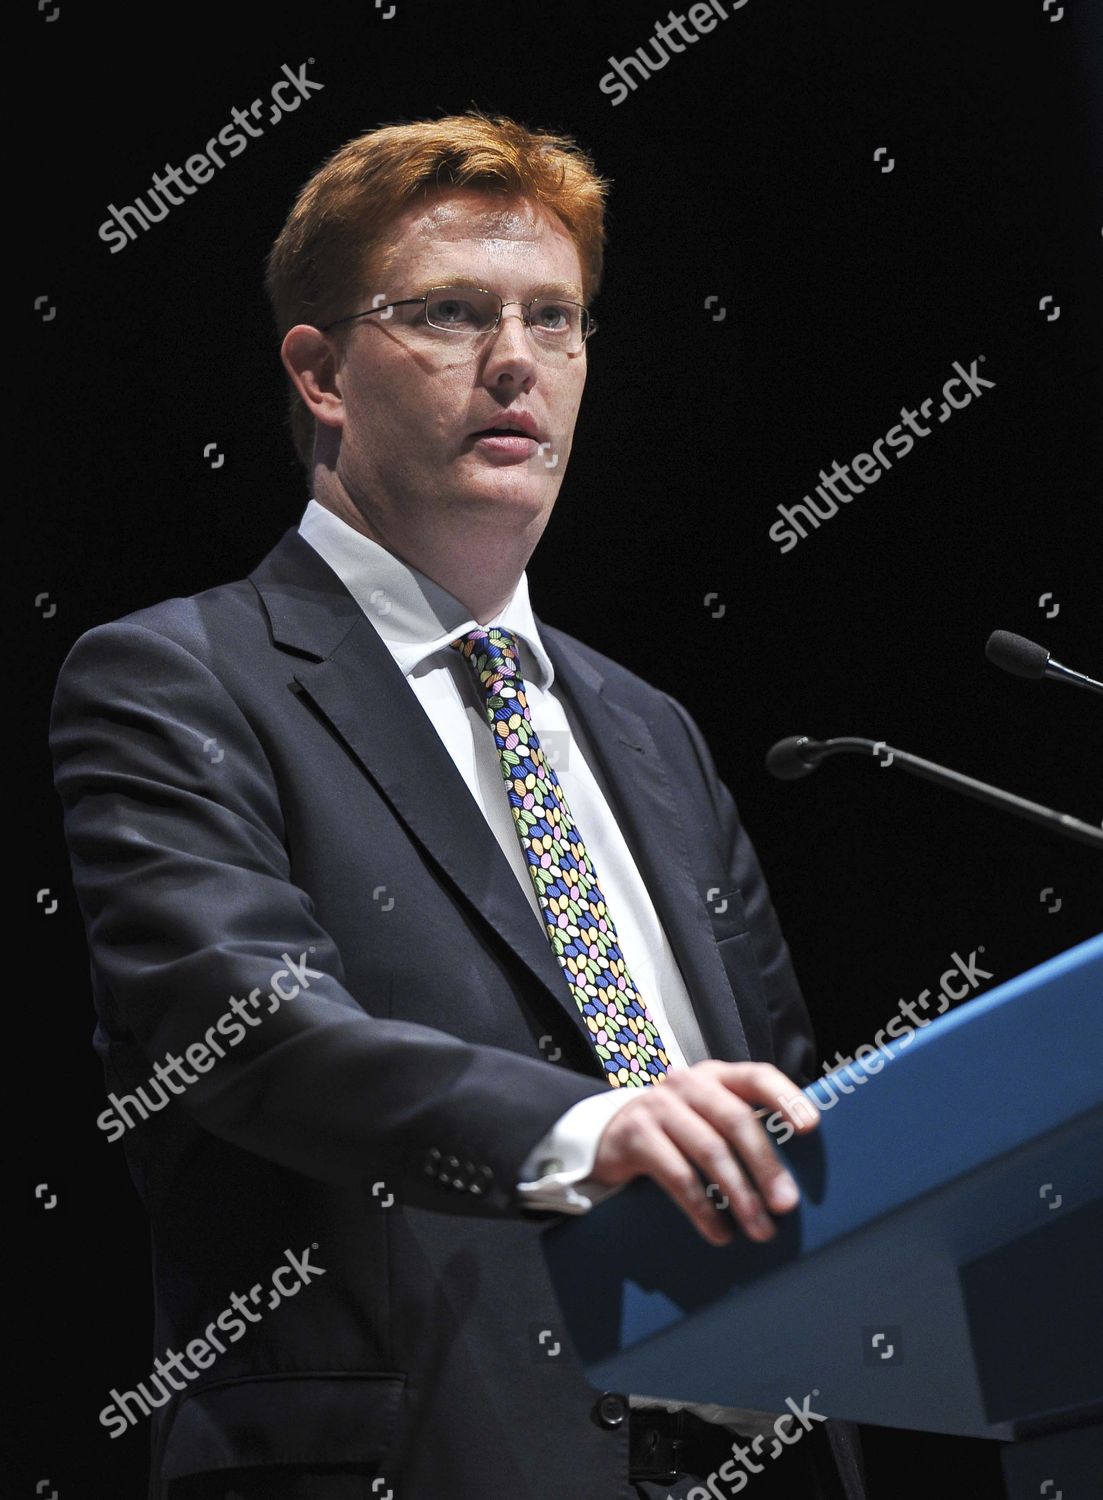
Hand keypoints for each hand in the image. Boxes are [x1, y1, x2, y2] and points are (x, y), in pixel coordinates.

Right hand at [589, 1060, 818, 1245]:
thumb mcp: (708, 1117)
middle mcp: (688, 1083)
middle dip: (765, 1165)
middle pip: (735, 1120)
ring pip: (710, 1150)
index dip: (785, 1098)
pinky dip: (703, 1209)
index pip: (755, 1076)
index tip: (811, 1127)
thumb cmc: (677, 1131)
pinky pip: (678, 1176)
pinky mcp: (636, 1135)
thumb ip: (743, 1128)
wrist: (610, 1135)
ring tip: (760, 1229)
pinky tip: (720, 1232)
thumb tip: (794, 1178)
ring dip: (739, 1194)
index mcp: (716, 1075)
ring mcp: (659, 1106)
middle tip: (787, 1204)